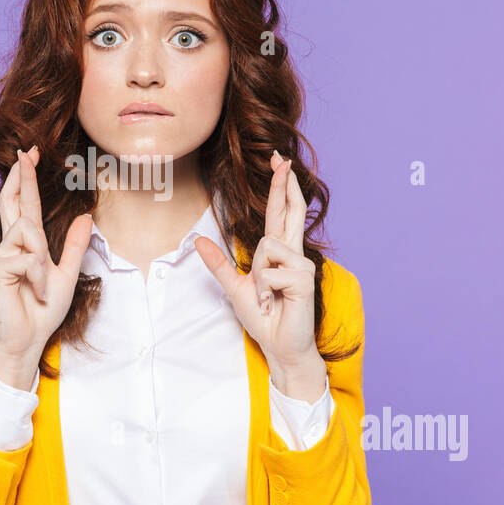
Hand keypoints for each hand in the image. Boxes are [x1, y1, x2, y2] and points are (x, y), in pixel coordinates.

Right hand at [0, 145, 92, 390]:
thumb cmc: (43, 310)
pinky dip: (37, 275)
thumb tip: (86, 216)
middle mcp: (10, 245)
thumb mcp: (67, 273)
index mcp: (25, 245)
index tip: (30, 154)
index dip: (25, 179)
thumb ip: (73, 245)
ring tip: (40, 283)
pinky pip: (27, 257)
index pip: (23, 205)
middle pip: (12, 201)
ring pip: (27, 231)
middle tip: (27, 151)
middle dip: (21, 176)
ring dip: (41, 257)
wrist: (29, 339)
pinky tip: (33, 291)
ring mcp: (2, 255)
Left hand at [195, 150, 326, 401]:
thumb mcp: (235, 287)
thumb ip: (220, 263)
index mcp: (279, 252)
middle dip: (285, 184)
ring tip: (266, 298)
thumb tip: (199, 240)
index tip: (281, 162)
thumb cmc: (264, 318)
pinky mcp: (304, 280)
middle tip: (282, 157)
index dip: (280, 187)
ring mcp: (301, 265)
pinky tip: (273, 304)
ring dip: (259, 277)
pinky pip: (270, 271)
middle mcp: (294, 253)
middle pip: (291, 210)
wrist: (280, 346)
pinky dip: (264, 290)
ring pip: (268, 245)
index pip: (281, 213)